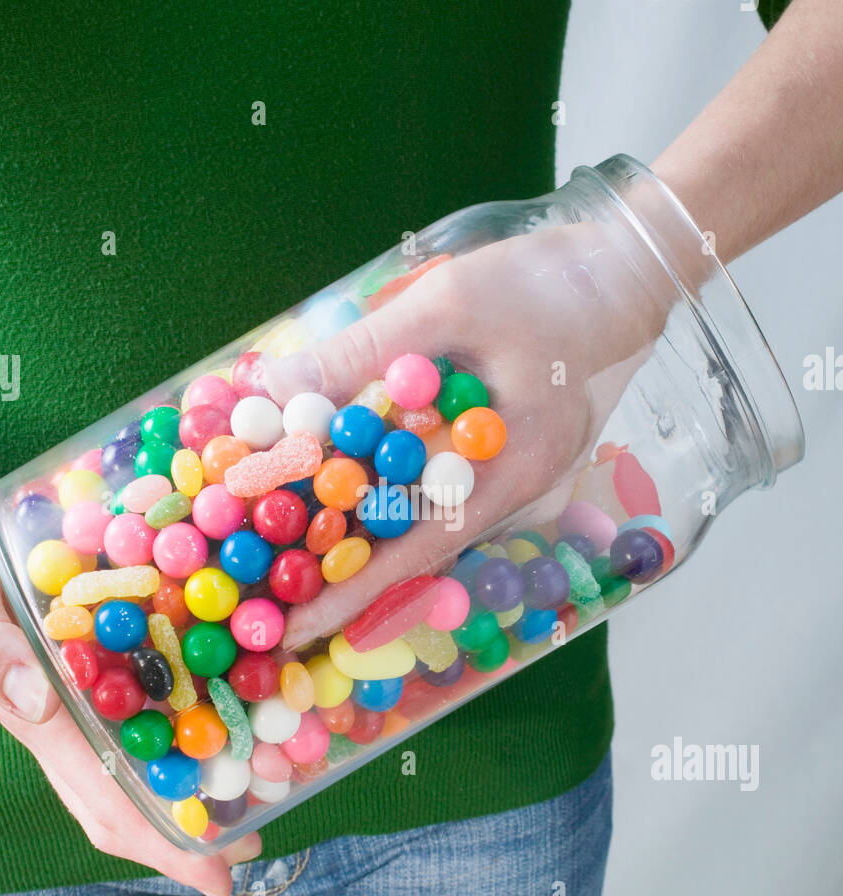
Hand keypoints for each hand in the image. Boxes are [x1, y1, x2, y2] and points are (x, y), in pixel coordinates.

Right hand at [0, 484, 260, 895]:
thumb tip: (39, 702)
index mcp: (37, 713)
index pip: (105, 798)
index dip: (162, 843)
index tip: (218, 879)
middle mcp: (64, 705)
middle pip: (130, 788)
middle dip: (190, 821)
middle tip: (256, 840)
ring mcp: (80, 675)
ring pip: (142, 740)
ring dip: (195, 767)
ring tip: (257, 781)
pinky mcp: (94, 637)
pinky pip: (146, 680)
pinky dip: (187, 696)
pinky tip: (226, 691)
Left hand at [259, 223, 665, 648]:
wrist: (620, 271)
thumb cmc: (546, 285)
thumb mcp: (448, 305)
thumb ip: (363, 351)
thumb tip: (275, 387)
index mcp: (512, 472)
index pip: (419, 552)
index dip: (353, 592)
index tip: (296, 624)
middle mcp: (510, 490)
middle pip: (412, 553)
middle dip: (341, 583)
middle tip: (274, 616)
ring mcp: (506, 475)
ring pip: (419, 523)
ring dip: (356, 545)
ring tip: (286, 568)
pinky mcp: (495, 453)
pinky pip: (431, 488)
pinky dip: (379, 496)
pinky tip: (331, 499)